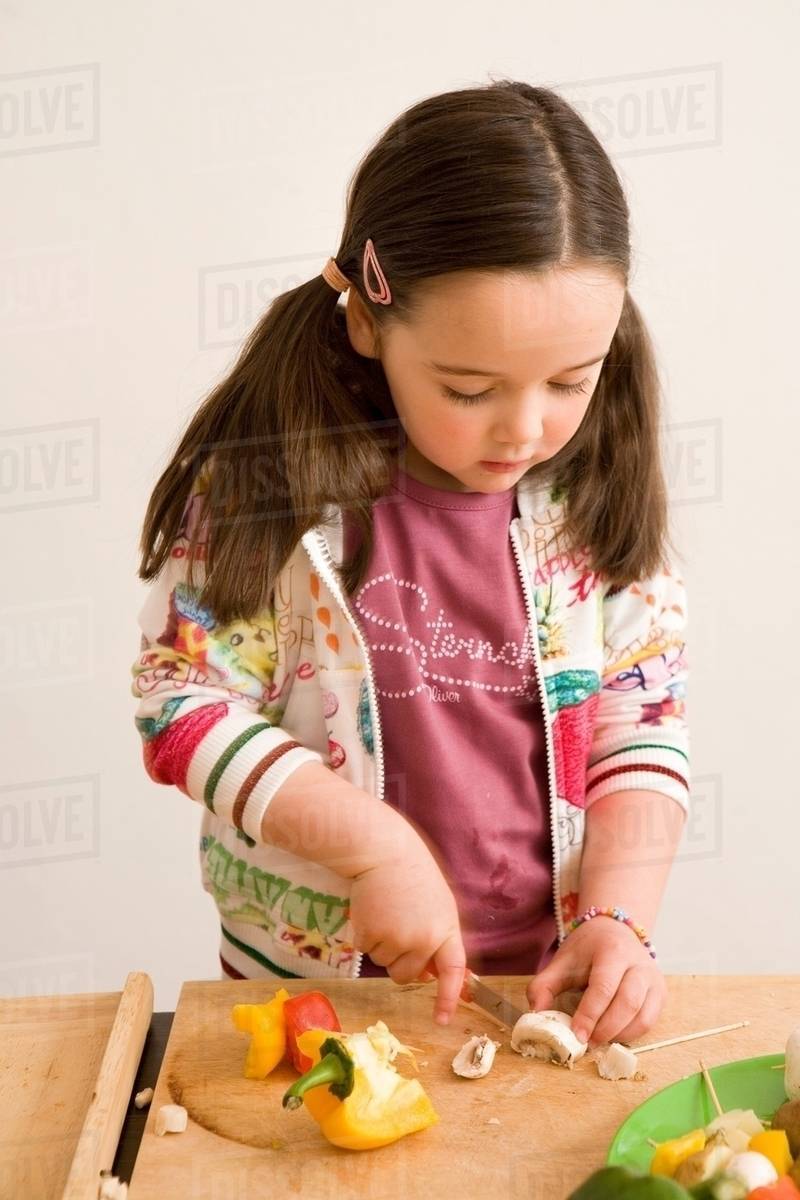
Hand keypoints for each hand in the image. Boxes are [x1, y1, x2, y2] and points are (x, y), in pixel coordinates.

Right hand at [349, 838, 466, 1025]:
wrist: (383, 851)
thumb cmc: (412, 874)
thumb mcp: (437, 905)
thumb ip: (437, 938)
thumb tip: (427, 975)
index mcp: (446, 928)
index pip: (454, 971)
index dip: (449, 997)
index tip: (444, 1019)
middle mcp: (425, 938)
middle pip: (407, 974)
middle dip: (400, 961)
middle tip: (397, 926)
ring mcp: (397, 938)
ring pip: (384, 963)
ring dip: (381, 944)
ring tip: (386, 911)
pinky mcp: (370, 935)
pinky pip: (365, 951)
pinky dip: (365, 935)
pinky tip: (371, 910)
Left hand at [526, 918, 666, 1045]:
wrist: (615, 930)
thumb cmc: (587, 949)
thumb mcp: (562, 960)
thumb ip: (544, 985)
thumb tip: (536, 1014)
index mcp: (613, 950)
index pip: (604, 986)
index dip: (590, 1014)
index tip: (577, 1034)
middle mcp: (639, 963)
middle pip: (628, 1002)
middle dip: (606, 1028)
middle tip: (587, 1042)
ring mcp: (653, 978)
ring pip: (643, 1015)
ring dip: (620, 1034)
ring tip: (598, 1040)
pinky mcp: (660, 993)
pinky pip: (650, 1021)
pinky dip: (632, 1033)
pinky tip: (613, 1034)